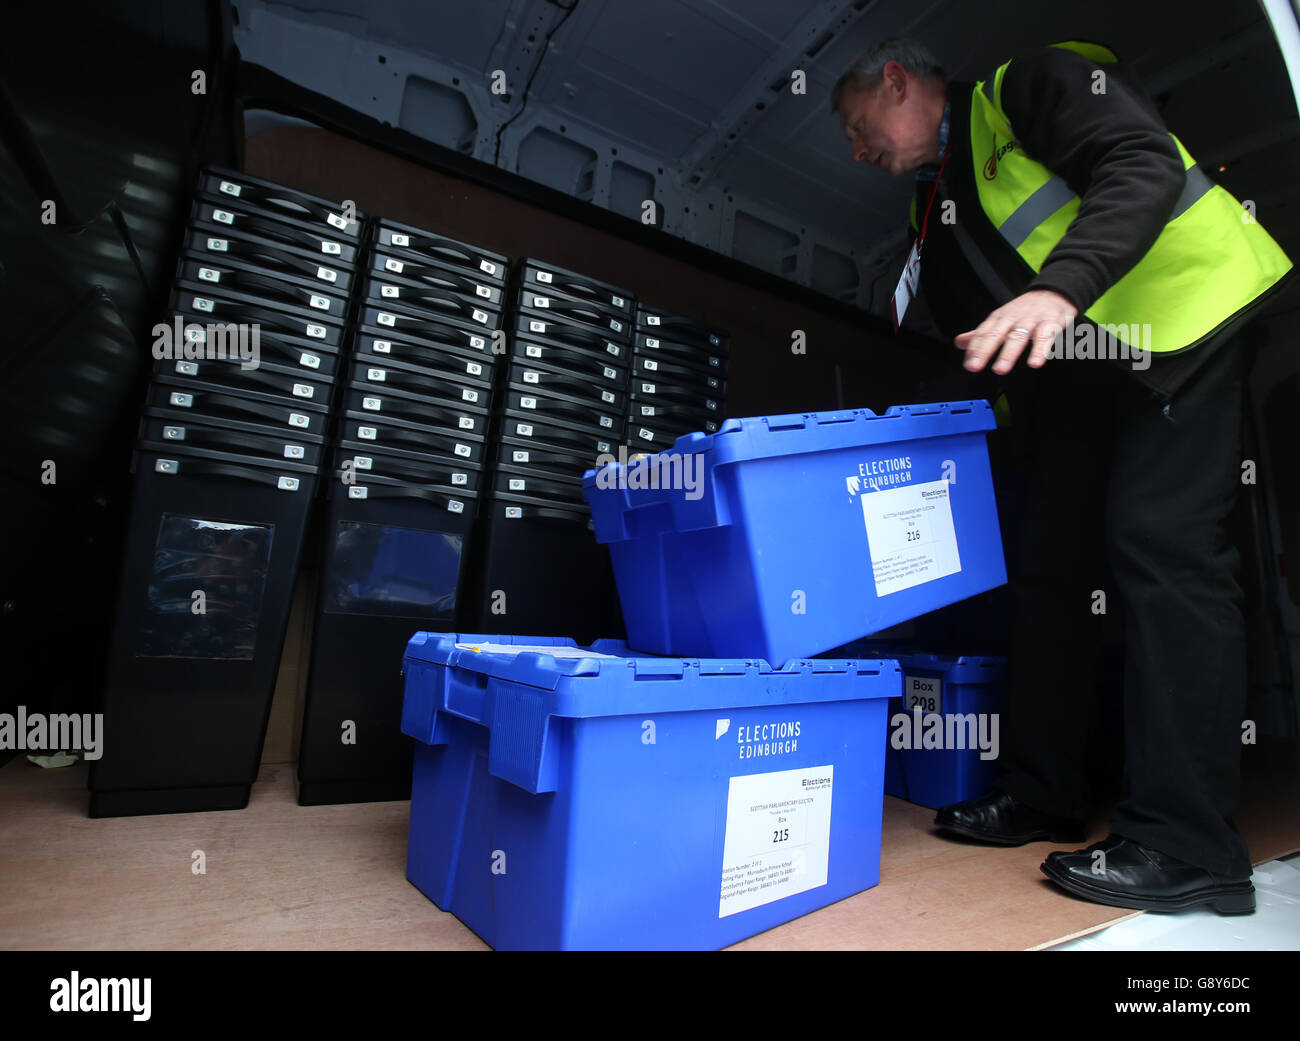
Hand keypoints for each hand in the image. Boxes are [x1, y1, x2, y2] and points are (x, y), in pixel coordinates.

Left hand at [954, 290, 1078, 373]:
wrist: (1054, 292)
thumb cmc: (1024, 310)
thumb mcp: (1001, 319)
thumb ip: (981, 333)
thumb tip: (959, 342)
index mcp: (999, 318)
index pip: (982, 334)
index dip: (973, 349)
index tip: (968, 364)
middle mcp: (1013, 318)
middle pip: (996, 334)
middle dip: (984, 351)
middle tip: (974, 367)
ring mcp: (1031, 320)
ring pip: (1018, 336)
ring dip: (1008, 353)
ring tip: (1000, 369)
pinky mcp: (1051, 322)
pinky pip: (1045, 336)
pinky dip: (1040, 350)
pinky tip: (1035, 363)